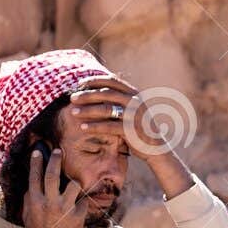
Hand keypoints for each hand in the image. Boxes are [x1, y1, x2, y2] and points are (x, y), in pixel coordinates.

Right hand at [20, 145, 85, 227]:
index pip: (34, 177)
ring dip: (75, 183)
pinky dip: (81, 205)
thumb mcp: (27, 217)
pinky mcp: (77, 216)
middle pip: (53, 175)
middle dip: (56, 160)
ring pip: (73, 185)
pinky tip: (78, 211)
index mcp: (34, 202)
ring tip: (75, 185)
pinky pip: (82, 203)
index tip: (38, 151)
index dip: (36, 162)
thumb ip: (29, 200)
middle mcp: (48, 203)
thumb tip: (31, 186)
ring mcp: (64, 209)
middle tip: (59, 150)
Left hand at [69, 76, 192, 198]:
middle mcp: (135, 101)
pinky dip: (94, 126)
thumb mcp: (131, 108)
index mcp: (134, 93)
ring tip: (73, 112)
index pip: (111, 80)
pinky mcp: (131, 130)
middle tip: (72, 98)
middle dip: (87, 95)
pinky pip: (108, 126)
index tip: (80, 84)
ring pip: (106, 109)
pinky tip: (82, 127)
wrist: (154, 146)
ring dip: (87, 110)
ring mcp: (133, 115)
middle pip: (106, 93)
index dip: (94, 80)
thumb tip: (95, 89)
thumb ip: (118, 98)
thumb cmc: (137, 126)